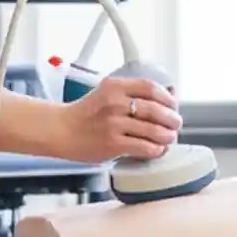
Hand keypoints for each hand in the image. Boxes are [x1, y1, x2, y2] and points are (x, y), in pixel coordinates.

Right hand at [57, 77, 181, 162]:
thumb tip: (170, 94)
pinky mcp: (113, 144)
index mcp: (114, 86)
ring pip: (153, 130)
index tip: (172, 105)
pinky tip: (157, 150)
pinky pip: (144, 147)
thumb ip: (133, 94)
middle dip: (172, 119)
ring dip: (167, 136)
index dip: (167, 97)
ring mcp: (114, 124)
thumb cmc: (86, 114)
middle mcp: (115, 103)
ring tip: (169, 138)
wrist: (61, 130)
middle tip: (176, 124)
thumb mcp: (107, 94)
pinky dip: (156, 150)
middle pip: (155, 109)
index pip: (150, 87)